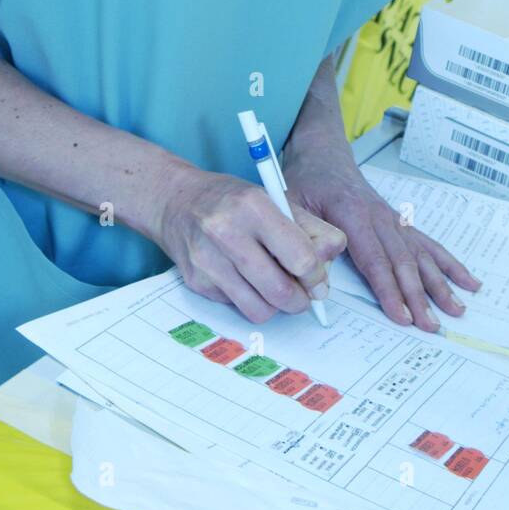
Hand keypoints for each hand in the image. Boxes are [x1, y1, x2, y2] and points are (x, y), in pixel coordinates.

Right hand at [153, 162, 345, 321]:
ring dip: (276, 305)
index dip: (317, 276)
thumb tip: (332, 256)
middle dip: (300, 300)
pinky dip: (250, 299)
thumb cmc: (233, 202)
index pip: (301, 257)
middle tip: (303, 294)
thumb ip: (311, 227)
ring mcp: (208, 260)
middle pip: (281, 291)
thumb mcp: (275, 200)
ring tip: (275, 286)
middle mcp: (227, 232)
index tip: (319, 280)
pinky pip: (238, 307)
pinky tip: (245, 278)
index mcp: (254, 206)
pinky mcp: (196, 282)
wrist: (176, 201)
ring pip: (261, 309)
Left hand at [282, 139, 480, 331]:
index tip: (402, 316)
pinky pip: (428, 244)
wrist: (324, 155)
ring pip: (420, 255)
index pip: (374, 259)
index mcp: (352, 212)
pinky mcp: (400, 223)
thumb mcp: (291, 203)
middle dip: (418, 296)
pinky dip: (449, 264)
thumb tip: (318, 268)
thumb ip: (303, 233)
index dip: (389, 290)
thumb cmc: (306, 181)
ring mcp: (394, 220)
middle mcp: (380, 216)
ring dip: (439, 284)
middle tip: (430, 326)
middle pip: (403, 261)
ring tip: (457, 310)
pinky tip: (468, 281)